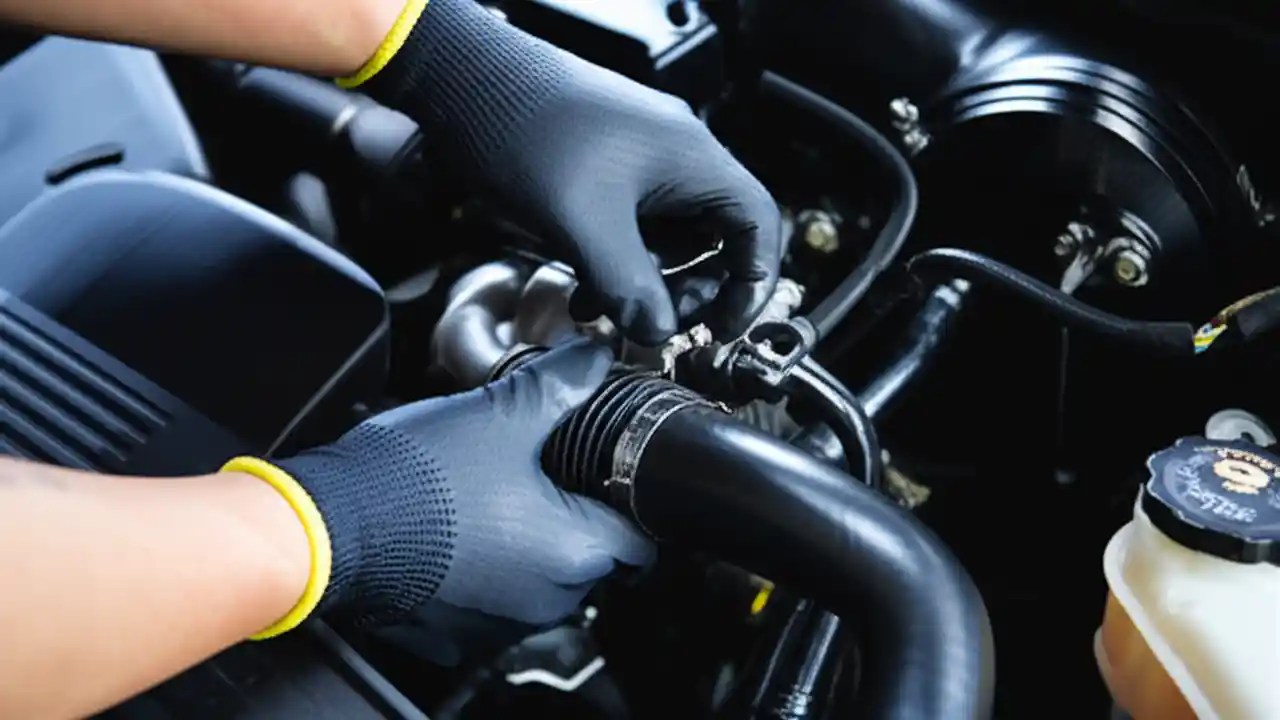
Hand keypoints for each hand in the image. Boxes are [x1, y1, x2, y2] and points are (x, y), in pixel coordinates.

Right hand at [274, 340, 652, 629]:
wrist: (326, 529)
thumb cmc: (414, 480)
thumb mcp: (501, 414)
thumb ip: (560, 384)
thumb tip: (595, 355)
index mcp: (574, 552)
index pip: (641, 540)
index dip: (629, 499)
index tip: (609, 472)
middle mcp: (546, 600)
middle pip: (592, 558)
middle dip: (576, 517)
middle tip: (544, 471)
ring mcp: (498, 624)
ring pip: (541, 579)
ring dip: (530, 542)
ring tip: (495, 493)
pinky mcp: (454, 633)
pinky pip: (491, 598)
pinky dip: (486, 567)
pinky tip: (461, 526)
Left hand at [363, 0, 782, 344]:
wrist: (466, 82)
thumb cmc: (528, 130)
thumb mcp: (583, 224)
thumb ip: (627, 285)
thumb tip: (657, 334)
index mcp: (692, 158)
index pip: (757, 225)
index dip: (751, 283)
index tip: (722, 327)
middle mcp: (676, 156)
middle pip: (713, 240)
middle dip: (685, 290)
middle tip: (649, 324)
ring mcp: (640, 160)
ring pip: (666, 239)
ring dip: (642, 282)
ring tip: (601, 310)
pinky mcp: (605, 170)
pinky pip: (630, 228)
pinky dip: (614, 264)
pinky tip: (581, 287)